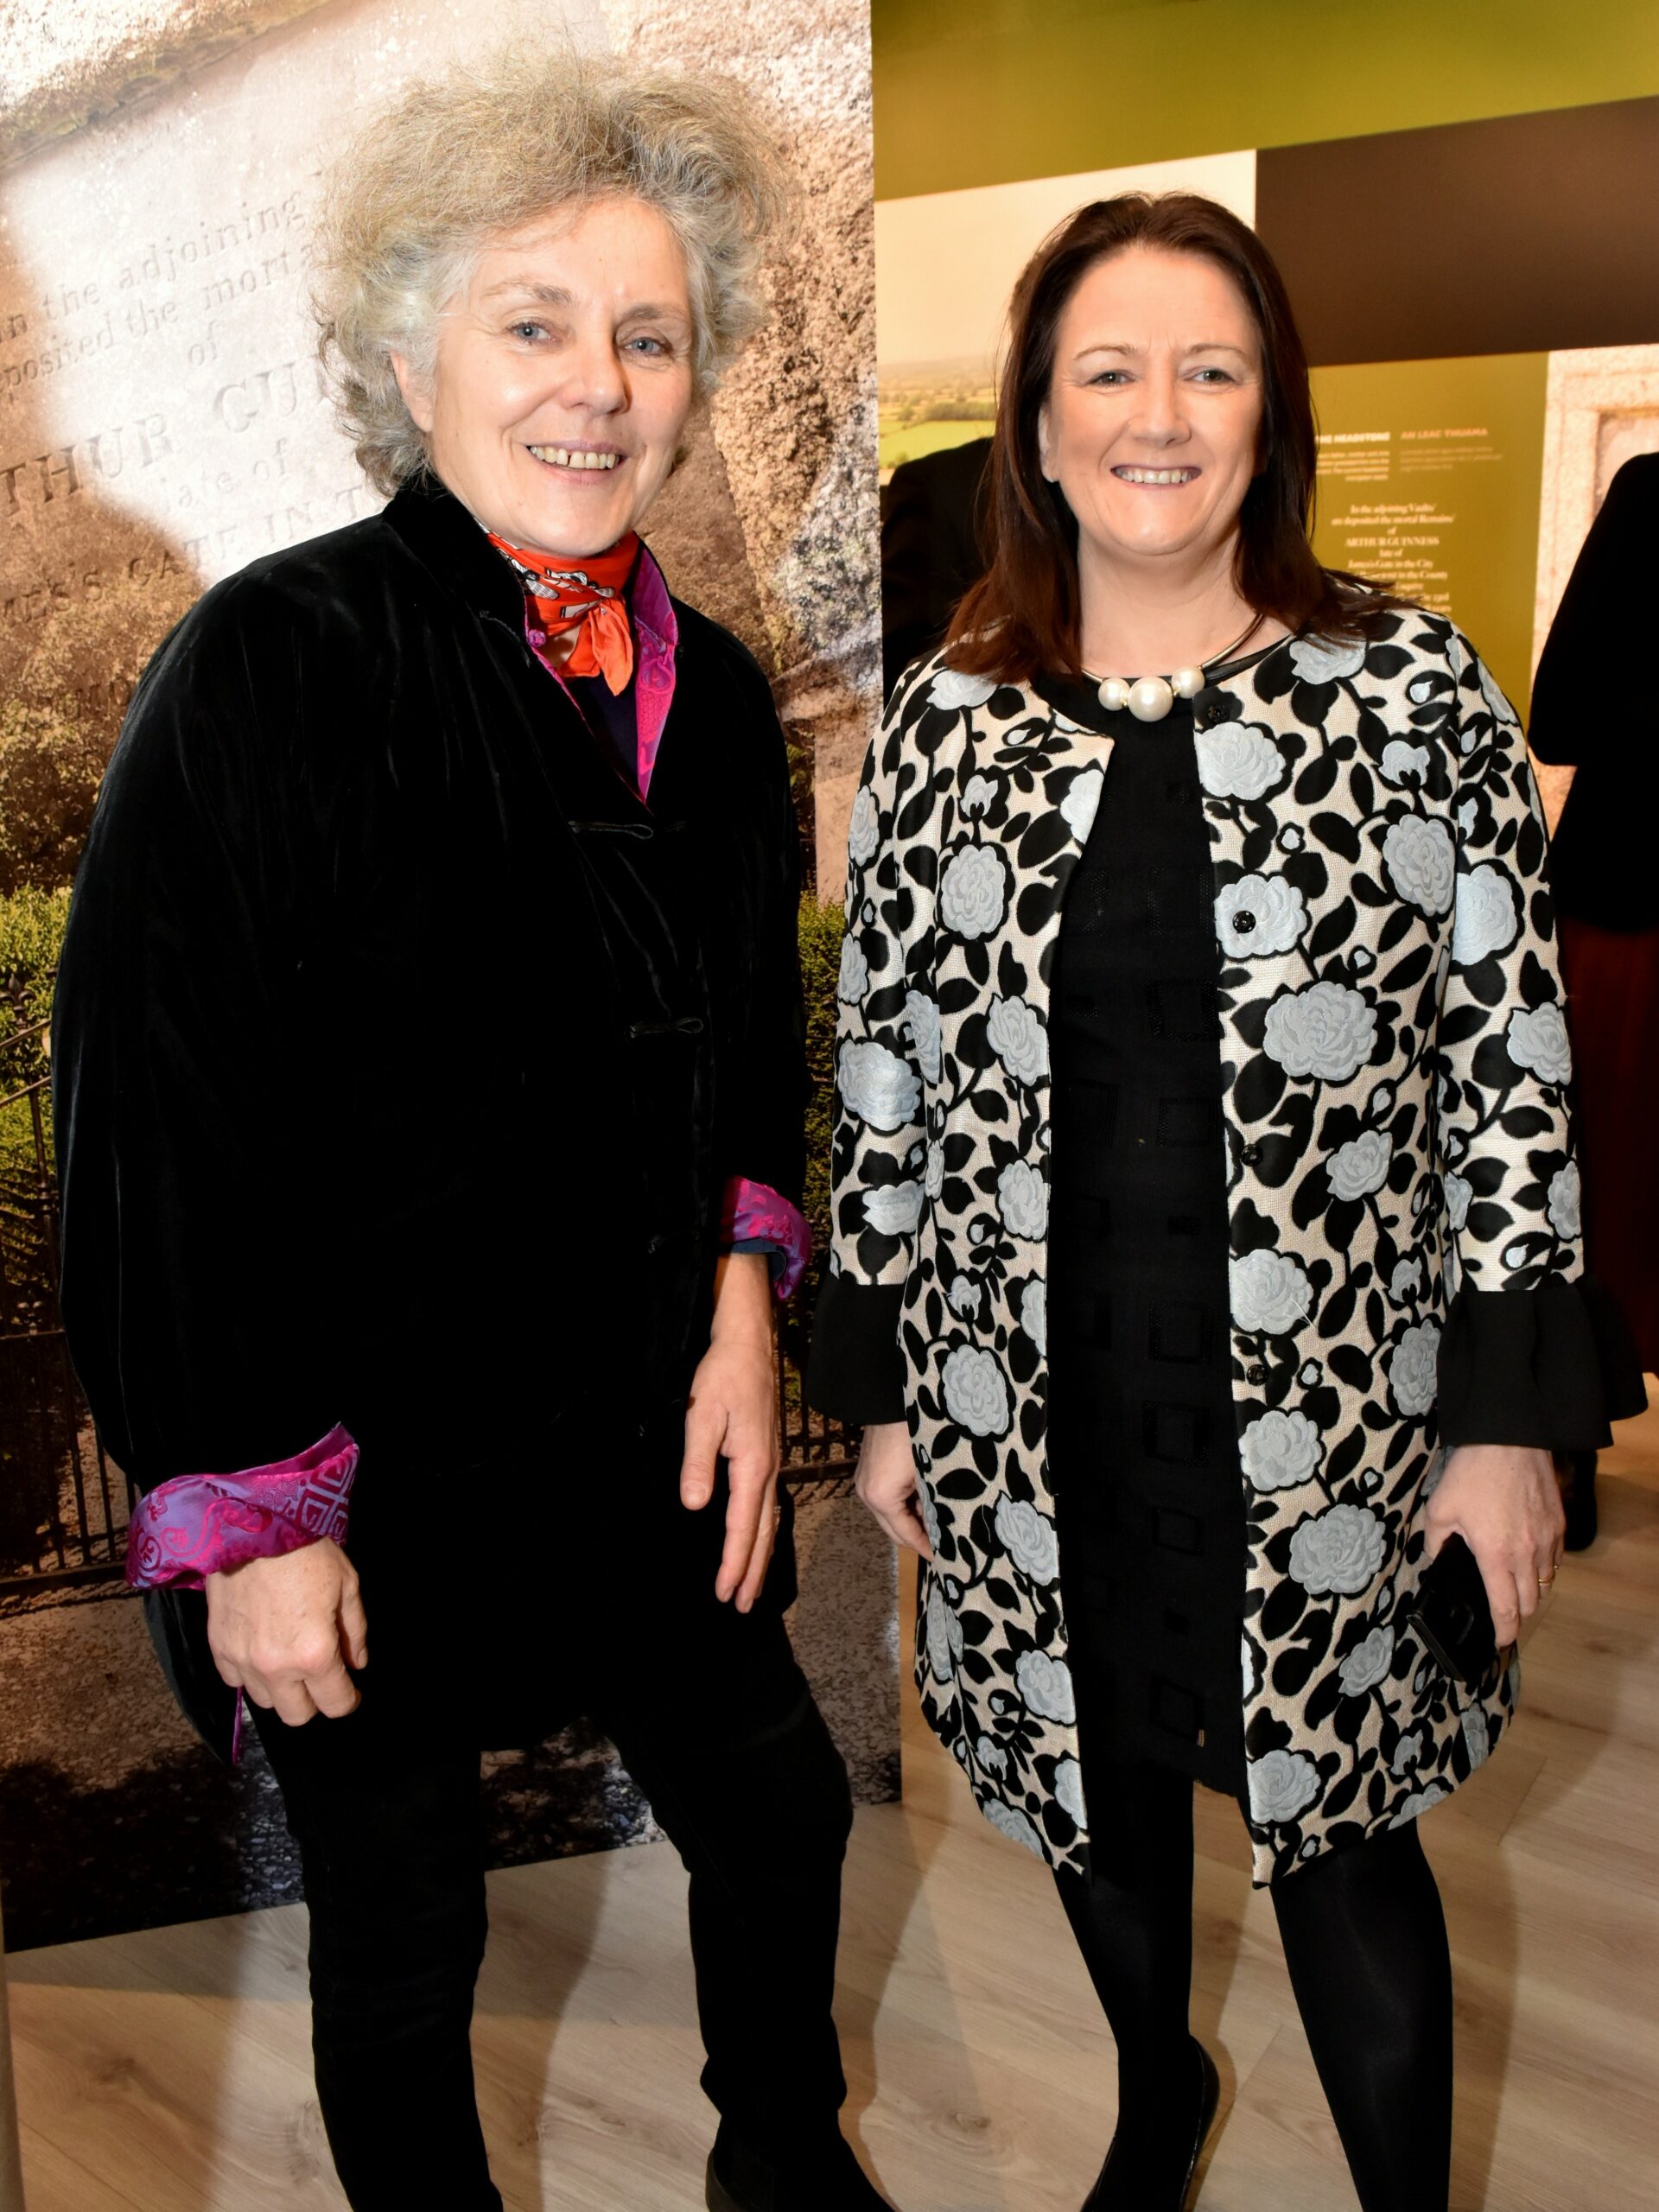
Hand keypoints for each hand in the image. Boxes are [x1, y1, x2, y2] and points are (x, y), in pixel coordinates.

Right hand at [205, 1537, 367, 1725]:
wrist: (255, 1526)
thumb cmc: (307, 1551)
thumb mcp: (348, 1585)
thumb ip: (355, 1632)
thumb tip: (357, 1663)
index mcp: (314, 1653)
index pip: (335, 1704)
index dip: (348, 1701)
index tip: (350, 1692)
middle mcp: (276, 1667)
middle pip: (296, 1715)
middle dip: (314, 1701)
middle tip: (320, 1676)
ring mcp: (242, 1660)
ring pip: (264, 1702)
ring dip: (281, 1689)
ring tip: (289, 1659)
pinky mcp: (218, 1648)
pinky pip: (235, 1680)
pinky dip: (250, 1673)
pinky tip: (262, 1649)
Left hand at [681, 1253, 780, 1610]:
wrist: (749, 1342)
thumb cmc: (723, 1375)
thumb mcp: (702, 1416)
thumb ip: (698, 1462)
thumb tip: (694, 1506)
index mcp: (753, 1465)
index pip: (743, 1527)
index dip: (734, 1563)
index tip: (723, 1593)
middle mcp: (768, 1469)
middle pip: (764, 1532)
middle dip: (754, 1571)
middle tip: (742, 1606)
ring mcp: (771, 1462)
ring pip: (769, 1519)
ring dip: (761, 1555)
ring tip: (751, 1585)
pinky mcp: (766, 1453)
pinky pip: (768, 1503)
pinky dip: (762, 1530)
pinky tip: (756, 1535)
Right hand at [855, 1420, 933, 1561]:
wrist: (889, 1401)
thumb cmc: (915, 1435)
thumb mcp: (928, 1474)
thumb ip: (934, 1505)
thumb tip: (945, 1528)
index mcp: (882, 1498)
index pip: (907, 1535)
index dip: (926, 1547)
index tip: (944, 1557)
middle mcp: (867, 1496)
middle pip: (894, 1530)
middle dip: (918, 1538)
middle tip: (943, 1545)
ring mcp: (863, 1484)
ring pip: (890, 1515)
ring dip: (911, 1521)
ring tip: (938, 1522)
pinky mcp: (866, 1474)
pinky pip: (886, 1500)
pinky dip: (903, 1505)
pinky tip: (924, 1501)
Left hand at [1424, 1443, 1564, 1648]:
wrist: (1510, 1439)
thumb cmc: (1473, 1473)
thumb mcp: (1439, 1507)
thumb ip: (1435, 1539)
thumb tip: (1435, 1555)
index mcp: (1495, 1555)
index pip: (1505, 1609)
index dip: (1503, 1632)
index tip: (1499, 1642)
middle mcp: (1526, 1554)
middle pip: (1530, 1602)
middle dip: (1516, 1613)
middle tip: (1502, 1610)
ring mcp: (1547, 1539)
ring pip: (1545, 1581)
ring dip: (1531, 1589)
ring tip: (1513, 1582)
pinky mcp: (1559, 1524)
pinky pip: (1555, 1558)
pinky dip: (1543, 1565)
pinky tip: (1528, 1556)